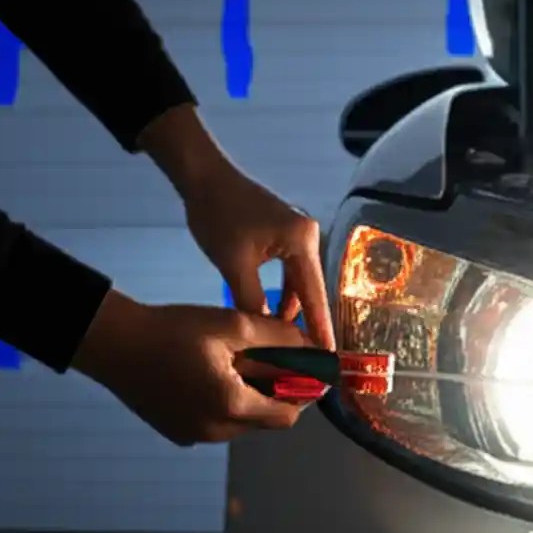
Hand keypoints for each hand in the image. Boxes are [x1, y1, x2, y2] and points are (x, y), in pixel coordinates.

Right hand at [71, 289, 314, 445]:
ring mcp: (194, 436)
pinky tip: (206, 372)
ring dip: (249, 396)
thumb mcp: (233, 325)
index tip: (305, 368)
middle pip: (266, 420)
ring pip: (242, 421)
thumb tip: (313, 346)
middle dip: (275, 391)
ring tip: (231, 360)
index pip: (288, 414)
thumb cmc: (173, 329)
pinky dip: (224, 402)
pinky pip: (217, 422)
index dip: (302, 392)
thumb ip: (279, 337)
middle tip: (267, 356)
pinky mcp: (178, 432)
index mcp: (231, 407)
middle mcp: (215, 431)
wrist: (113, 343)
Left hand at [138, 105, 335, 349]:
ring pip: (298, 281)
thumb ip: (251, 301)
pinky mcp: (284, 234)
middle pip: (310, 288)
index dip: (320, 326)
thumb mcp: (234, 264)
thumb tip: (264, 333)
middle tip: (307, 355)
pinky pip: (288, 271)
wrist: (203, 176)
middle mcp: (308, 237)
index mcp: (302, 241)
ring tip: (286, 340)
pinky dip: (280, 291)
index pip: (314, 293)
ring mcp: (297, 234)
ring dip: (289, 307)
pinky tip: (269, 311)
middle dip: (306, 321)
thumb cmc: (218, 215)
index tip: (329, 355)